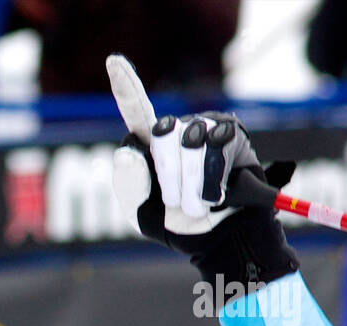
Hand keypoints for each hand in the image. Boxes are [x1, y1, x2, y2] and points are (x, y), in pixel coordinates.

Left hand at [106, 54, 297, 293]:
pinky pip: (216, 151)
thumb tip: (131, 147)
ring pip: (190, 142)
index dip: (126, 85)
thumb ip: (127, 182)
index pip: (136, 110)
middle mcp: (179, 129)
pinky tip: (216, 197)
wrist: (215, 241)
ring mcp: (207, 128)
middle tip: (176, 201)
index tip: (113, 62)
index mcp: (151, 144)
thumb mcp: (140, 211)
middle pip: (162, 132)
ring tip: (197, 203)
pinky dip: (210, 183)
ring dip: (190, 185)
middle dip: (167, 175)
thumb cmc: (175, 224)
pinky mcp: (233, 136)